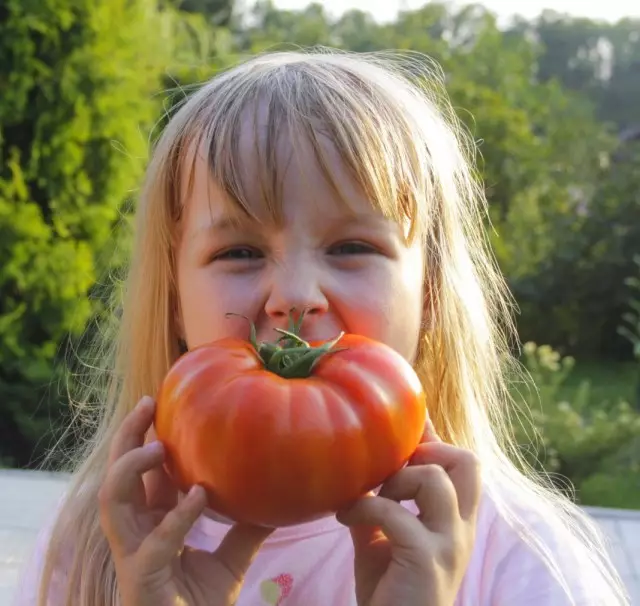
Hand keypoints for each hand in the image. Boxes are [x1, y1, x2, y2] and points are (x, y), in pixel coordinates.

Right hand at [98, 396, 272, 605]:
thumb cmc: (202, 605)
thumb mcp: (232, 558)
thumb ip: (246, 528)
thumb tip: (277, 496)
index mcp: (151, 524)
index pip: (143, 474)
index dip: (146, 438)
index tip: (161, 405)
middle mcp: (136, 534)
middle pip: (116, 475)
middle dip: (126, 437)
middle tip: (148, 403)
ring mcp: (133, 556)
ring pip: (112, 502)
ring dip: (130, 468)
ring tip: (158, 446)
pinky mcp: (141, 579)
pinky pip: (155, 542)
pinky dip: (176, 516)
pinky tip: (198, 497)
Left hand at [336, 419, 480, 605]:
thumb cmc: (389, 592)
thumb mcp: (383, 540)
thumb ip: (381, 505)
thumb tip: (364, 474)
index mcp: (455, 521)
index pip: (461, 463)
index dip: (433, 436)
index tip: (407, 423)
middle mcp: (461, 529)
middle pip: (468, 461)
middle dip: (429, 450)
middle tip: (396, 467)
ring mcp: (448, 544)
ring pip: (435, 479)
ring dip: (395, 479)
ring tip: (371, 497)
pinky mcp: (427, 560)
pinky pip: (395, 513)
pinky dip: (365, 508)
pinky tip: (346, 517)